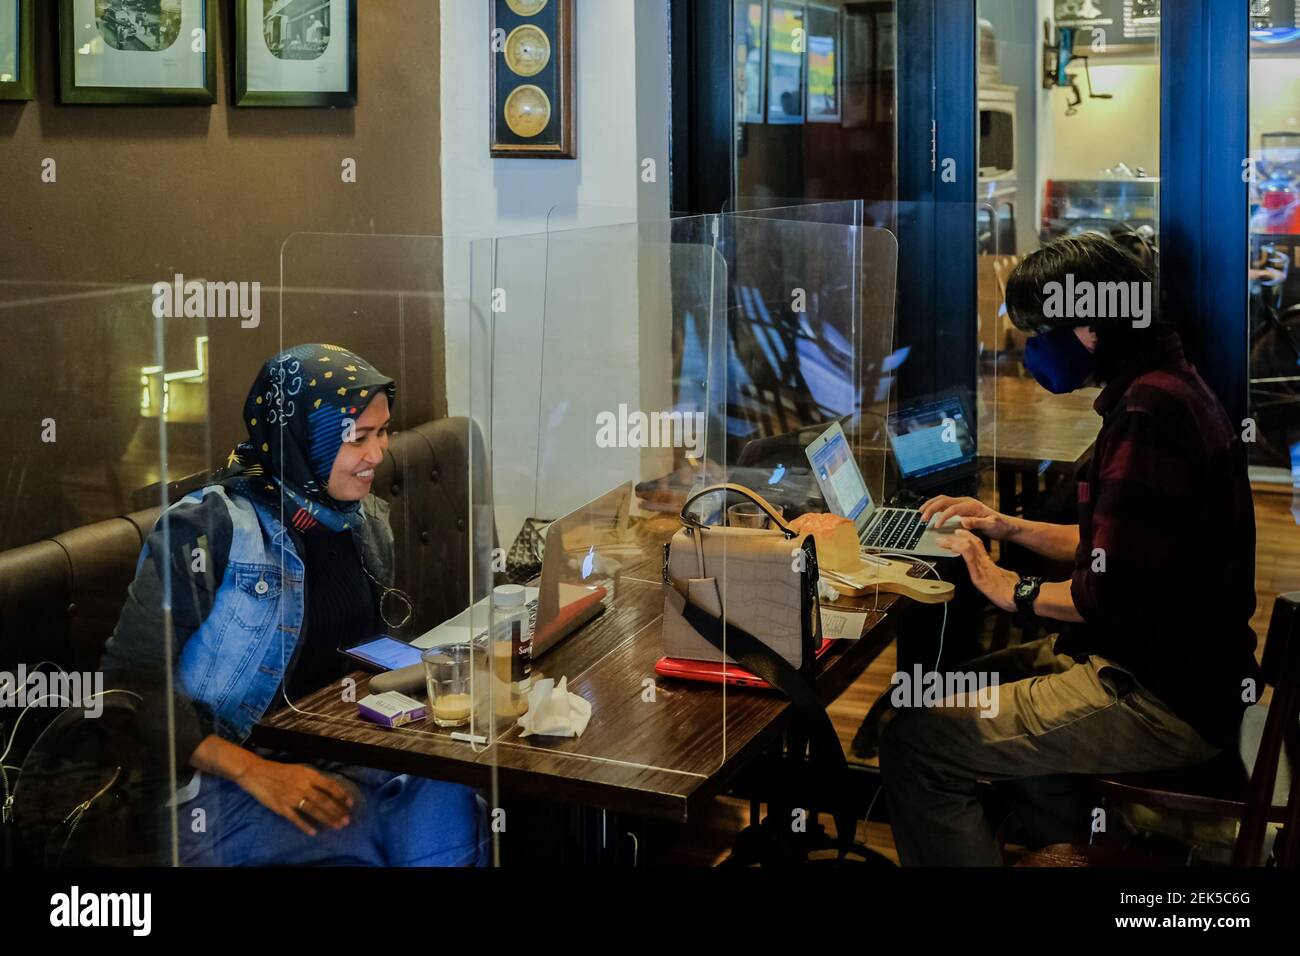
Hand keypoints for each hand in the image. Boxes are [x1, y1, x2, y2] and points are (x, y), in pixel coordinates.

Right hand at [234, 759, 354, 835]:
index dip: (341, 795)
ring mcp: (292, 798)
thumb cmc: (280, 770)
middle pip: (324, 801)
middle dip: (337, 811)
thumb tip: (329, 786)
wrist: (257, 773)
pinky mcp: (281, 807)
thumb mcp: (300, 769)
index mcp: (308, 775)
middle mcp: (302, 786)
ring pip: (313, 810)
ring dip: (326, 819)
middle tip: (346, 821)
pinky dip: (305, 826)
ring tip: (337, 826)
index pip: (330, 786)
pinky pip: (296, 819)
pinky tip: (314, 832)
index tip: (350, 803)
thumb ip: (314, 777)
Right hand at [919, 495, 1018, 540]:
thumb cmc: (999, 525)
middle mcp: (965, 502)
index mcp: (972, 505)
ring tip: (921, 514)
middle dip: (931, 508)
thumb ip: (977, 523)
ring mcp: (962, 504)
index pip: (952, 508)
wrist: (1004, 525)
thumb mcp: (991, 525)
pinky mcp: (960, 509)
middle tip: (922, 518)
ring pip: (942, 501)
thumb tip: (963, 521)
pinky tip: (929, 514)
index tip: (936, 526)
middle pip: (943, 500)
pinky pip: (944, 506)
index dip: (943, 517)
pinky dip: (935, 509)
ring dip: (930, 506)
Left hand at [937, 530, 1018, 612]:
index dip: (969, 538)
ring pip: (968, 547)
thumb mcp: (1002, 582)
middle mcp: (985, 563)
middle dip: (960, 536)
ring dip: (953, 543)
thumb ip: (996, 578)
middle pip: (972, 543)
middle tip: (950, 531)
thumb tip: (995, 580)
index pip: (978, 547)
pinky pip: (969, 558)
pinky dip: (960, 549)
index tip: (960, 533)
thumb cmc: (1012, 592)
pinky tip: (952, 547)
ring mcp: (982, 568)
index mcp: (990, 565)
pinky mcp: (979, 575)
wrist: (1019, 597)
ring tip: (942, 540)